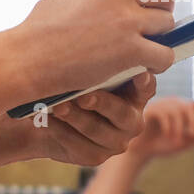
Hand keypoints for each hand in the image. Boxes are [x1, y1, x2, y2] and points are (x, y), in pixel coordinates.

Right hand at [13, 0, 176, 101]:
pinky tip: (142, 65)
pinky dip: (158, 63)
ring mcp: (125, 19)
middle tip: (144, 22)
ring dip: (156, 37)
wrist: (29, 57)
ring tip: (137, 45)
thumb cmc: (46, 26)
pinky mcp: (130, 49)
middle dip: (160, 7)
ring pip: (168, 23)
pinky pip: (165, 54)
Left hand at [24, 71, 158, 167]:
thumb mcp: (83, 68)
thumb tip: (97, 37)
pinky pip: (80, 146)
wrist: (47, 115)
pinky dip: (61, 131)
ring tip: (57, 106)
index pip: (146, 87)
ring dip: (75, 117)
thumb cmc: (70, 82)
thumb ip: (97, 60)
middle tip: (82, 96)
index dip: (144, 83)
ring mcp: (115, 141)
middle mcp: (131, 119)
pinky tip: (47, 120)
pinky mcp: (95, 157)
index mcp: (134, 94)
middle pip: (121, 113)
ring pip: (97, 130)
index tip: (138, 75)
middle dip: (101, 103)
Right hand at [125, 95, 193, 164]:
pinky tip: (168, 136)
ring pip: (177, 111)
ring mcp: (161, 106)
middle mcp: (172, 106)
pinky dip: (168, 126)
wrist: (139, 151)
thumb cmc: (161, 144)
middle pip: (188, 107)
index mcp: (181, 113)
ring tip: (178, 142)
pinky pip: (164, 114)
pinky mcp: (150, 109)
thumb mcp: (184, 142)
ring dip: (179, 128)